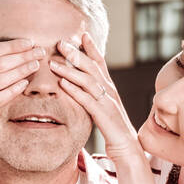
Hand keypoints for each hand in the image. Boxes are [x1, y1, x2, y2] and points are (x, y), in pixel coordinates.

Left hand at [50, 31, 156, 183]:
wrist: (129, 150)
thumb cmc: (114, 131)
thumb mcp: (102, 111)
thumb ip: (93, 98)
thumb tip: (79, 89)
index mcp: (109, 89)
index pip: (100, 63)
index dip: (91, 47)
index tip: (81, 33)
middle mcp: (110, 92)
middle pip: (92, 67)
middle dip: (77, 52)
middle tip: (61, 41)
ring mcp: (108, 103)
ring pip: (88, 81)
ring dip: (70, 69)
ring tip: (55, 60)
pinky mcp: (104, 116)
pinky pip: (87, 100)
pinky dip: (74, 90)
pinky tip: (62, 83)